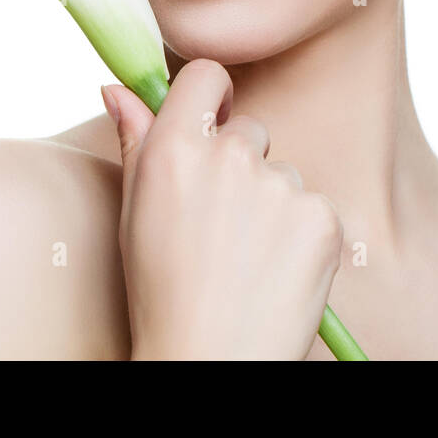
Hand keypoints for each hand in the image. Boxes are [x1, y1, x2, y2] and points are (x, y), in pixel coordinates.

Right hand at [102, 58, 343, 359]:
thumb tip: (115, 87)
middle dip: (240, 166)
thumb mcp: (134, 213)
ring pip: (282, 174)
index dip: (210, 97)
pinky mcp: (322, 218)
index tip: (211, 124)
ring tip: (246, 260)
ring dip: (271, 204)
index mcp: (175, 149)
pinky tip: (276, 272)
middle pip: (249, 130)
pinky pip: (314, 207)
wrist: (210, 362)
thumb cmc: (161, 292)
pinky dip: (302, 235)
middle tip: (219, 227)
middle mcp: (230, 156)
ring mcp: (281, 186)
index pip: (207, 74)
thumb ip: (133, 140)